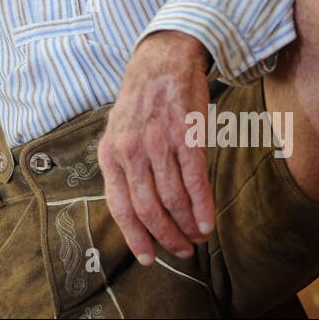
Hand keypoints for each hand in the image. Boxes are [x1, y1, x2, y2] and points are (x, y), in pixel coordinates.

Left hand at [100, 30, 214, 264]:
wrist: (162, 61)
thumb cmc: (142, 102)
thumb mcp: (118, 133)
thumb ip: (123, 168)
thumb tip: (134, 212)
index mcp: (110, 153)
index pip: (120, 207)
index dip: (136, 237)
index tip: (149, 258)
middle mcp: (130, 151)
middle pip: (149, 209)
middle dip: (166, 237)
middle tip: (182, 251)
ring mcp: (158, 143)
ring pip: (173, 199)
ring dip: (188, 226)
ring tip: (198, 237)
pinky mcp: (186, 136)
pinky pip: (195, 181)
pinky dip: (203, 208)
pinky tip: (208, 223)